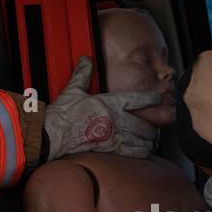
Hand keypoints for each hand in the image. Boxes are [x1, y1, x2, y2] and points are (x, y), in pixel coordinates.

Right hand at [42, 57, 161, 159]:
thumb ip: (83, 74)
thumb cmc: (62, 114)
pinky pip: (135, 152)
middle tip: (151, 126)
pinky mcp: (112, 150)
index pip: (138, 99)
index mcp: (110, 103)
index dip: (151, 98)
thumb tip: (85, 59)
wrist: (54, 135)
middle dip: (151, 125)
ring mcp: (116, 136)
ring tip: (148, 139)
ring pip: (143, 138)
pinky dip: (142, 151)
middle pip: (145, 123)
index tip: (157, 98)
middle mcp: (117, 119)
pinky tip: (141, 150)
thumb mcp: (73, 90)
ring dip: (148, 139)